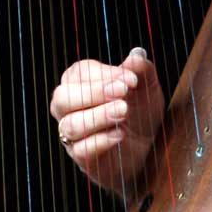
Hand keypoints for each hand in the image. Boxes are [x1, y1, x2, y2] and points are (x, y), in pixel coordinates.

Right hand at [50, 47, 164, 193]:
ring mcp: (72, 134)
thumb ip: (141, 70)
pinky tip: (120, 134)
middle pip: (63, 97)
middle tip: (122, 94)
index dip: (104, 75)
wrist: (148, 148)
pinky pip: (81, 150)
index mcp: (80, 82)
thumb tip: (137, 55)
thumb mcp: (147, 88)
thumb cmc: (140, 112)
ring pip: (71, 125)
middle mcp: (69, 107)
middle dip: (94, 94)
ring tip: (123, 112)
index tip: (130, 80)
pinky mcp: (81, 157)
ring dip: (98, 117)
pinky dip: (101, 141)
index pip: (80, 73)